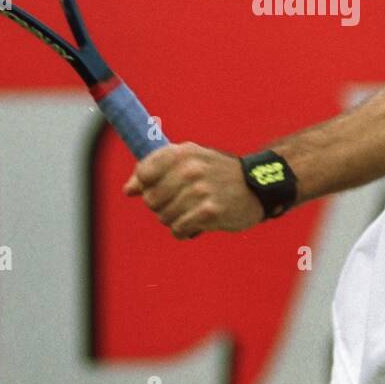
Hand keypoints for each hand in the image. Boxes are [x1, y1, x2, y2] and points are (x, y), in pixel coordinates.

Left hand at [124, 143, 263, 239]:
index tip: (161, 186)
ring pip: (163, 217)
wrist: (256, 187)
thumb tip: (128, 190)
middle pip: (151, 200)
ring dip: (175, 219)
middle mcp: (190, 169)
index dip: (147, 185)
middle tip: (182, 201)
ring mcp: (200, 190)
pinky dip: (184, 231)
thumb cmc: (216, 175)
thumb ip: (156, 172)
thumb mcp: (188, 163)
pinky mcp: (209, 211)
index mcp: (182, 152)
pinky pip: (178, 230)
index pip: (144, 172)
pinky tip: (197, 223)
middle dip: (162, 206)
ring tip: (193, 211)